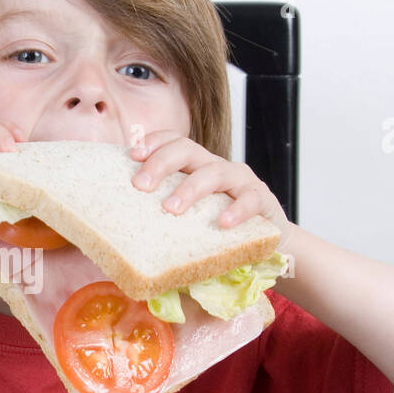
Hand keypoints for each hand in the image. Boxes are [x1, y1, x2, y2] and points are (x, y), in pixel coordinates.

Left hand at [130, 131, 291, 245]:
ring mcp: (239, 181)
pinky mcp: (262, 199)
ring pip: (213, 172)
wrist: (270, 245)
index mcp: (194, 168)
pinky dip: (236, 210)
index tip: (134, 154)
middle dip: (161, 162)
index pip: (173, 141)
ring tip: (171, 209)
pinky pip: (250, 199)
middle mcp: (214, 167)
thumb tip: (123, 251)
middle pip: (187, 149)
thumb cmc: (219, 234)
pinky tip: (222, 223)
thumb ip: (164, 224)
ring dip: (190, 188)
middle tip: (141, 185)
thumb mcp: (189, 223)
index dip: (154, 141)